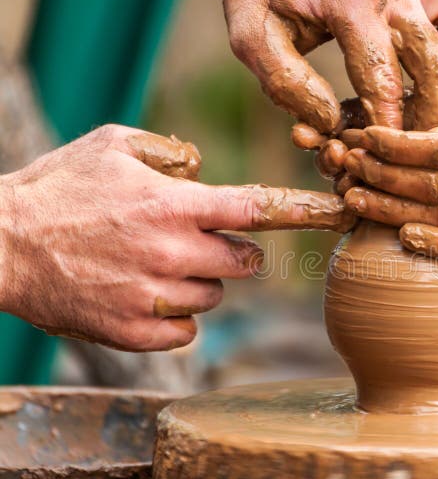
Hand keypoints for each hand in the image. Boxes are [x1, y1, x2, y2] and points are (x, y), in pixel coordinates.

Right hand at [0, 125, 353, 350]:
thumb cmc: (56, 188)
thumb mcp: (110, 145)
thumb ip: (169, 152)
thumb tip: (203, 169)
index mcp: (172, 204)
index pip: (258, 209)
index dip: (305, 211)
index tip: (340, 212)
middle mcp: (172, 252)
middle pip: (246, 263)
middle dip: (236, 253)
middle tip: (202, 242)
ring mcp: (154, 296)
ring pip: (215, 295)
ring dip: (200, 281)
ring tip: (153, 265)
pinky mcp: (134, 333)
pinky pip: (187, 331)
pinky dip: (176, 317)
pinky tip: (144, 296)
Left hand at [223, 0, 437, 132]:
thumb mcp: (251, 31)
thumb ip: (285, 81)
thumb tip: (329, 121)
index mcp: (350, 2)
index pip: (382, 83)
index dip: (384, 131)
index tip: (379, 158)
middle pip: (437, 72)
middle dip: (426, 122)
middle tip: (407, 149)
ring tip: (422, 113)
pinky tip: (434, 73)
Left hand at [338, 81, 437, 262]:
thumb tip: (404, 104)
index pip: (437, 148)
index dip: (391, 147)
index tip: (361, 138)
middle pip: (432, 187)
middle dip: (380, 178)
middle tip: (346, 169)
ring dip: (392, 212)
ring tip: (355, 199)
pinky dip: (434, 244)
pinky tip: (401, 234)